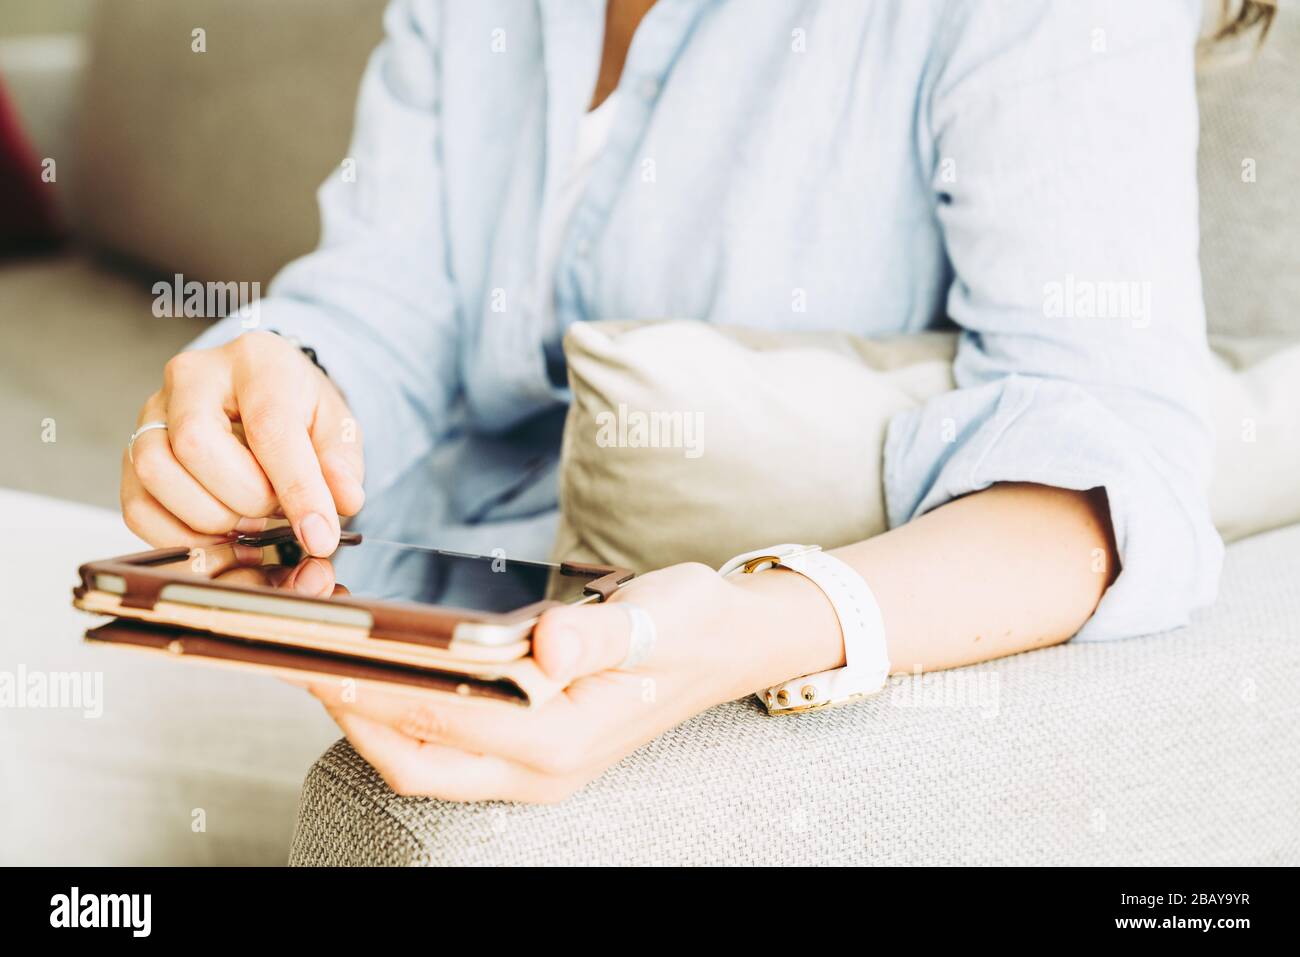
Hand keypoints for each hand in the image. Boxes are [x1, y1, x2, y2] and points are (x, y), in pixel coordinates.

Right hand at [121, 331, 364, 555]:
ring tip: (251, 521)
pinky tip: (220, 537)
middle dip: (247, 498)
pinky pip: (137, 507)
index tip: (321, 535)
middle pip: (196, 446)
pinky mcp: (132, 452)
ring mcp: (152, 412)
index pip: (268, 426)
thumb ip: (341, 463)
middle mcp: (192, 376)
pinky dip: (180, 536)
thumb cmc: (298, 408)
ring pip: (156, 473)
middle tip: (277, 511)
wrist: (263, 393)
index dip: (296, 488)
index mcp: (255, 360)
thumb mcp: (335, 426)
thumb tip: (343, 501)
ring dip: (210, 518)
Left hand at [305, 562, 786, 802]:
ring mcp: (534, 767)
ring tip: (325, 664)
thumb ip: (600, 634)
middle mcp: (543, 768)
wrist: (724, 644)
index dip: (382, 691)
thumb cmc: (689, 626)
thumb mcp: (656, 618)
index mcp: (567, 738)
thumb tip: (548, 646)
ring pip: (425, 763)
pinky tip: (384, 674)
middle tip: (300, 663)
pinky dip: (402, 717)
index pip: (451, 719)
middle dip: (352, 718)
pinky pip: (445, 749)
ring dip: (370, 721)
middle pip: (419, 762)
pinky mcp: (529, 751)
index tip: (324, 660)